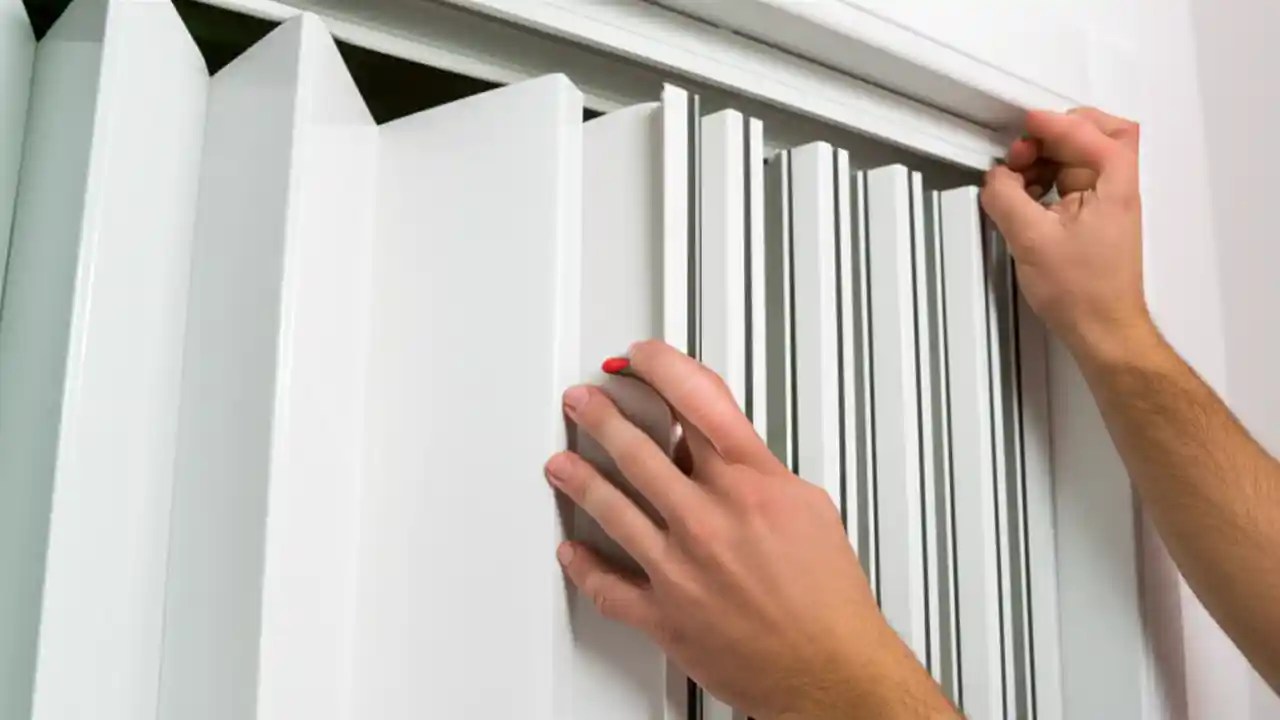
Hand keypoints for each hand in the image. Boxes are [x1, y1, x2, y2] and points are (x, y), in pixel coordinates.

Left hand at [546, 341, 955, 719]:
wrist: (832, 669)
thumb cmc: (829, 599)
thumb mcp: (808, 505)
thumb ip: (755, 466)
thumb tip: (717, 442)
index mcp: (752, 485)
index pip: (696, 400)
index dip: (660, 368)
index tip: (642, 358)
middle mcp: (711, 518)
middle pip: (638, 448)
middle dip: (601, 416)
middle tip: (583, 402)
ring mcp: (681, 567)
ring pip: (611, 506)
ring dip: (578, 477)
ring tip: (561, 462)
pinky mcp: (664, 615)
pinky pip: (607, 586)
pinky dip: (583, 566)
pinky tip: (571, 550)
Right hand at [981, 108, 1154, 366]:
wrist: (1102, 330)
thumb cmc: (1082, 292)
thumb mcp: (1031, 239)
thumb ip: (1006, 198)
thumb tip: (995, 178)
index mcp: (1115, 185)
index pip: (1089, 133)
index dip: (1053, 123)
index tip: (1024, 125)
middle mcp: (1117, 188)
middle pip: (1097, 134)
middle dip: (1056, 133)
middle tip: (1025, 150)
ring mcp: (1106, 203)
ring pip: (1081, 158)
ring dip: (1048, 158)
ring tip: (1018, 177)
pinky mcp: (1093, 220)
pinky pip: (1070, 183)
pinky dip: (1047, 180)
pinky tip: (1025, 196)